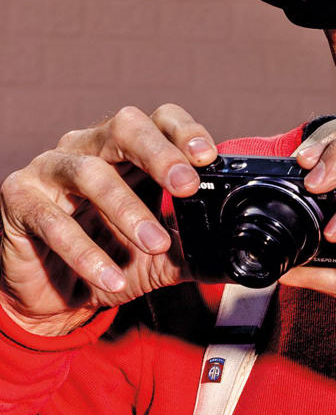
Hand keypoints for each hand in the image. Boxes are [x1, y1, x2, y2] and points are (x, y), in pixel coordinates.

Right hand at [0, 104, 217, 335]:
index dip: (184, 132)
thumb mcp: (160, 257)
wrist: (53, 295)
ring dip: (127, 209)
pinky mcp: (19, 200)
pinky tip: (110, 278)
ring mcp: (50, 169)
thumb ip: (194, 248)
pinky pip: (53, 222)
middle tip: (186, 185)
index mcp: (127, 151)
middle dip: (159, 154)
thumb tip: (234, 252)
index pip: (157, 120)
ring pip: (90, 173)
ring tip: (155, 244)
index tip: (208, 158)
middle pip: (123, 128)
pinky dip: (86, 253)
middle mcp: (88, 148)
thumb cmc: (109, 258)